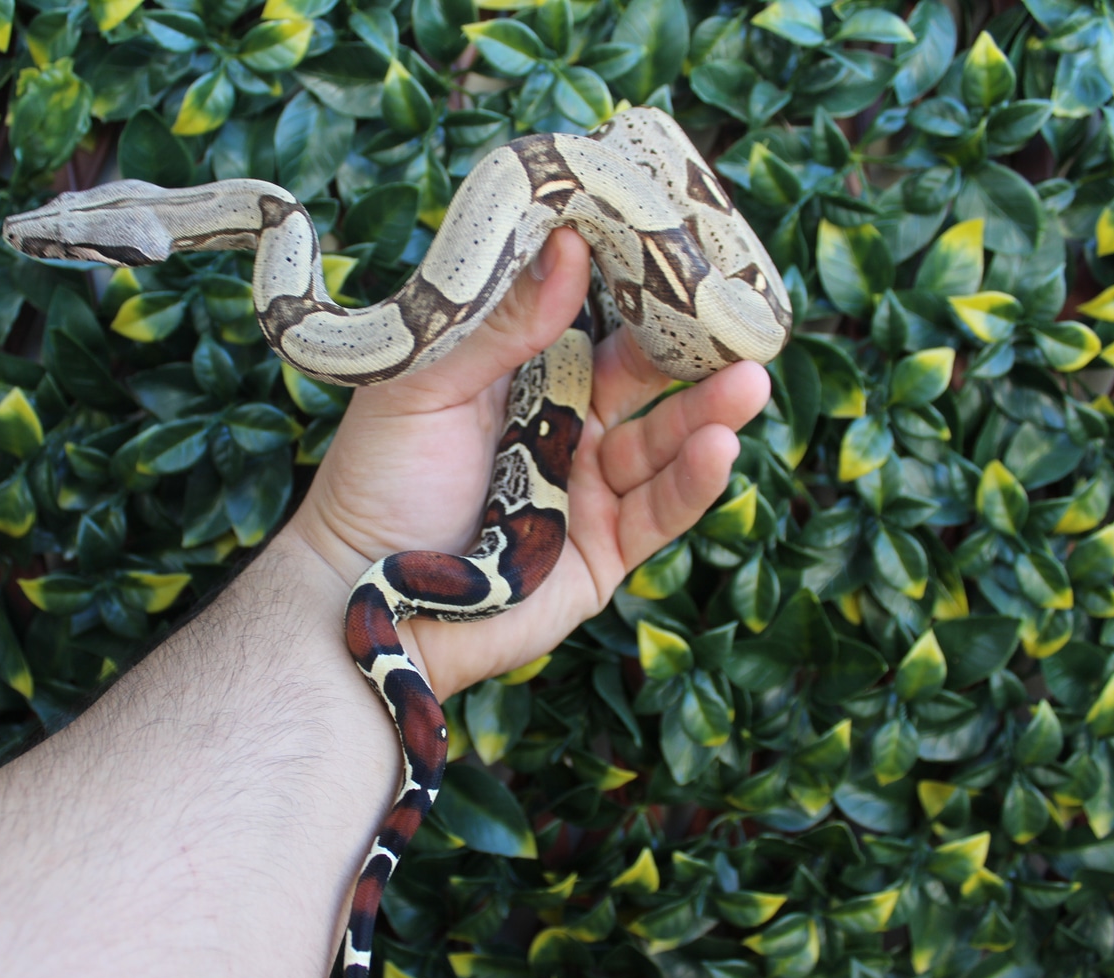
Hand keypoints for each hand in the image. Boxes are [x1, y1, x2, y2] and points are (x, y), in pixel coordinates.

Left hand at [283, 228, 770, 700]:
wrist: (365, 597)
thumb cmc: (379, 481)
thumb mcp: (427, 386)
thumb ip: (502, 325)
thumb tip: (568, 244)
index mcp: (513, 377)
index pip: (585, 321)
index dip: (632, 289)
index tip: (680, 247)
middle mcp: (556, 428)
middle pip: (637, 379)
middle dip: (688, 351)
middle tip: (738, 317)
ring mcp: (584, 489)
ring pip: (660, 443)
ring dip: (706, 413)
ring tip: (749, 382)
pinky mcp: (604, 552)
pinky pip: (659, 511)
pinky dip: (693, 482)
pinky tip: (719, 448)